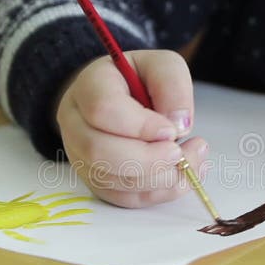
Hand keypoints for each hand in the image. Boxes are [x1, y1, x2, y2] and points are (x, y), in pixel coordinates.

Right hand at [57, 50, 206, 207]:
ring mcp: (80, 155)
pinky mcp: (96, 180)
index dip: (141, 126)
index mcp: (89, 86)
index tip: (172, 130)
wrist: (121, 97)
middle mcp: (75, 122)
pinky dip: (157, 194)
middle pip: (98, 151)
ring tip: (190, 161)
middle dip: (147, 159)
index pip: (103, 109)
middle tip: (179, 153)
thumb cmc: (140, 80)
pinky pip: (122, 198)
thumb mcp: (162, 66)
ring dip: (157, 178)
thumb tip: (178, 125)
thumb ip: (172, 85)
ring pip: (110, 179)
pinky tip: (181, 178)